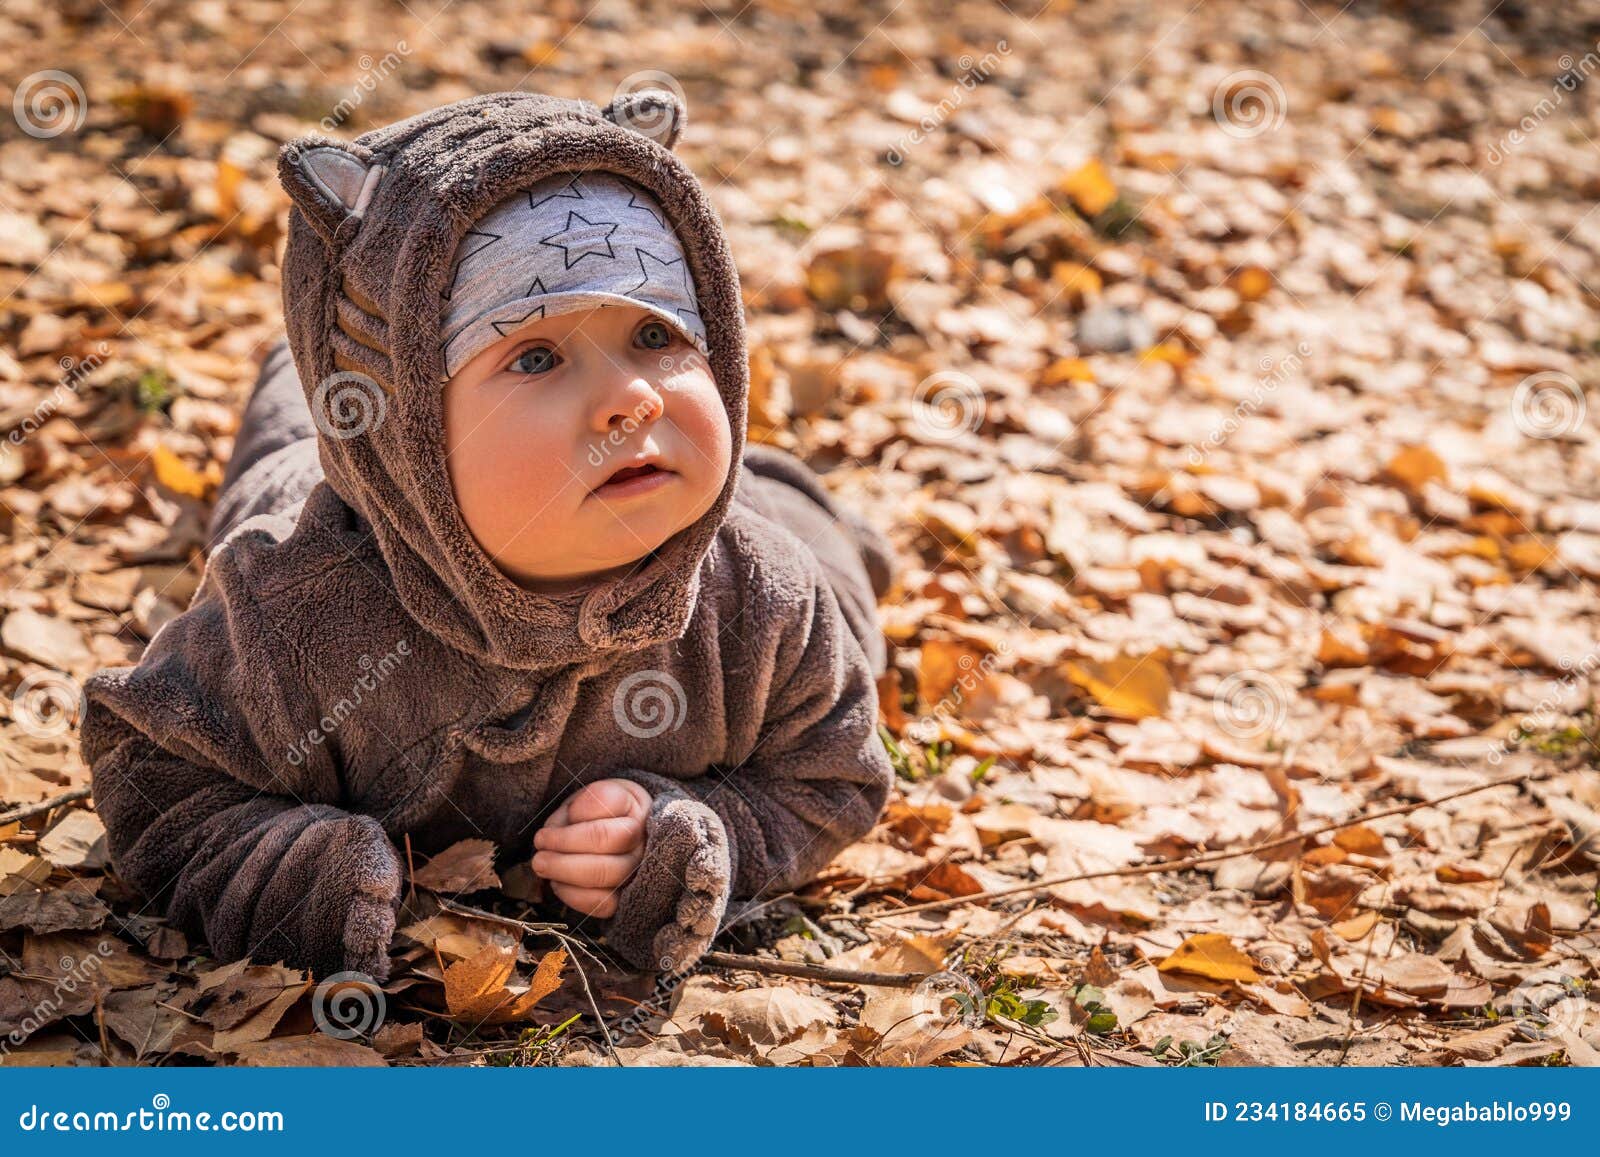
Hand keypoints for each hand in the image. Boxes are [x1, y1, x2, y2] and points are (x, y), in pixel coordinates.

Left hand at [531, 779, 651, 916]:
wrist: (613, 837)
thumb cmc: (594, 816)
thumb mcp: (583, 800)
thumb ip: (570, 812)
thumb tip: (554, 835)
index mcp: (632, 803)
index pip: (608, 801)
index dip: (578, 810)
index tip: (560, 815)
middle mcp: (642, 836)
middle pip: (607, 839)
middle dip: (565, 843)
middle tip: (540, 845)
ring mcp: (637, 868)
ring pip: (606, 873)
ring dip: (565, 870)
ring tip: (542, 864)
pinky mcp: (626, 897)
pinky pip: (604, 903)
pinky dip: (574, 895)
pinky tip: (558, 883)